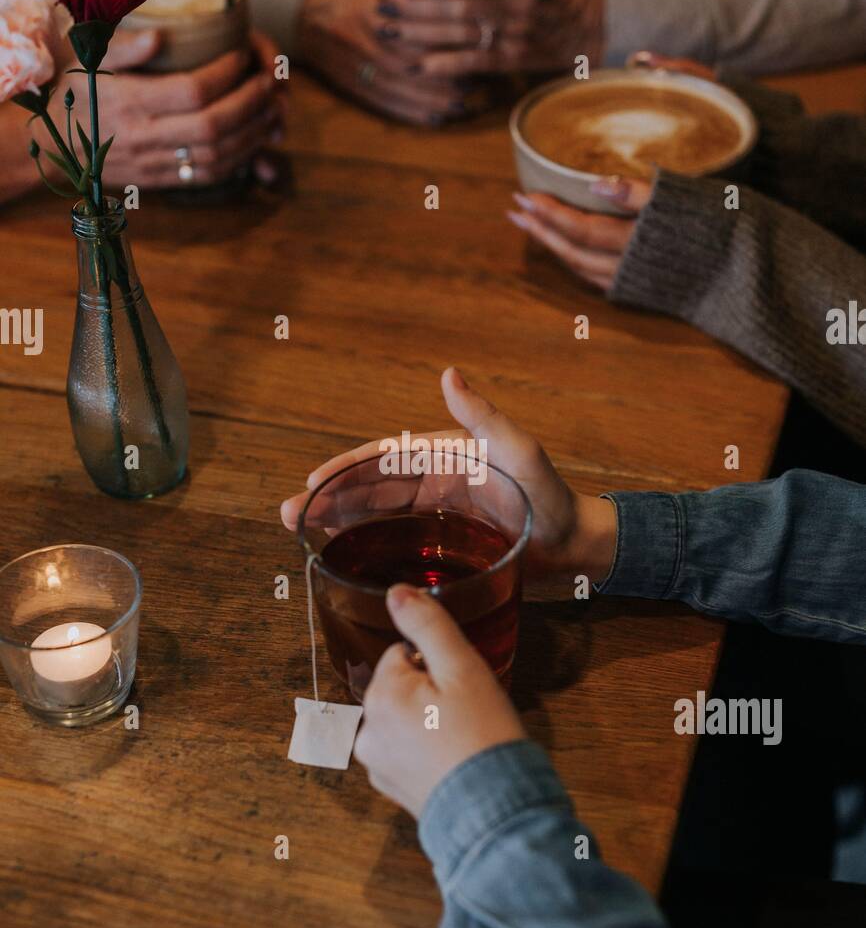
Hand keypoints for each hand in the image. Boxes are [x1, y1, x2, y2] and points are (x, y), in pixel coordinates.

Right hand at [50, 30, 283, 190]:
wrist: (56, 144)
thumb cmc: (77, 89)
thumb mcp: (88, 54)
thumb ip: (124, 42)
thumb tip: (161, 34)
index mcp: (128, 101)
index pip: (191, 90)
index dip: (226, 73)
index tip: (242, 53)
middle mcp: (143, 136)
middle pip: (213, 125)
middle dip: (250, 103)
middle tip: (269, 81)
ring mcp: (153, 162)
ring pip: (217, 155)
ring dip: (253, 132)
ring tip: (272, 108)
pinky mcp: (160, 181)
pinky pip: (209, 175)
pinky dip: (239, 158)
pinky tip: (254, 138)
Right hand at [281, 366, 617, 581]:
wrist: (576, 543)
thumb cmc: (551, 495)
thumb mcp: (519, 452)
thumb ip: (483, 417)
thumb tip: (448, 375)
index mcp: (444, 454)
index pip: (384, 458)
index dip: (346, 469)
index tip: (313, 482)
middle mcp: (433, 479)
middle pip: (370, 487)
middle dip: (328, 498)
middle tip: (289, 515)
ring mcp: (436, 512)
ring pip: (375, 513)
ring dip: (338, 520)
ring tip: (300, 532)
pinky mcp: (443, 541)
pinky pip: (395, 539)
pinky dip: (365, 542)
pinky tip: (341, 553)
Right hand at [296, 0, 482, 125]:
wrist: (305, 20)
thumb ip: (409, 0)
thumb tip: (454, 4)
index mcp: (369, 14)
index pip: (412, 32)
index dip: (443, 44)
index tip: (470, 50)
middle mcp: (362, 44)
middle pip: (410, 66)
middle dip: (444, 77)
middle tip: (474, 82)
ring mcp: (356, 70)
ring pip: (401, 90)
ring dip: (434, 100)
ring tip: (461, 104)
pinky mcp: (354, 89)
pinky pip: (387, 105)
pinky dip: (413, 114)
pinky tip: (437, 119)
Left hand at [358, 584, 525, 818]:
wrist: (495, 812)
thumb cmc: (483, 735)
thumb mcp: (463, 668)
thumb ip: (428, 625)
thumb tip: (397, 591)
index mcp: (380, 695)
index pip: (402, 655)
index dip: (437, 666)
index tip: (461, 688)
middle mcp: (367, 729)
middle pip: (400, 687)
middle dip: (430, 693)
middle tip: (466, 714)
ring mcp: (376, 763)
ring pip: (402, 718)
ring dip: (427, 721)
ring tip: (462, 739)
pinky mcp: (390, 787)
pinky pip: (405, 751)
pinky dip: (426, 751)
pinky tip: (453, 761)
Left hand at [376, 0, 604, 78]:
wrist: (589, 24)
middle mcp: (518, 6)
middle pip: (459, 10)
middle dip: (417, 9)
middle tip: (385, 5)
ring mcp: (514, 37)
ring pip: (460, 37)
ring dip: (420, 35)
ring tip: (389, 29)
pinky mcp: (511, 61)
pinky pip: (472, 65)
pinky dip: (443, 67)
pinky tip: (416, 66)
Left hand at [506, 54, 714, 287]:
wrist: (757, 274)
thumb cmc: (728, 227)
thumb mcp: (687, 200)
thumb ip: (639, 193)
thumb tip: (594, 185)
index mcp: (636, 242)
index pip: (579, 228)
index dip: (549, 213)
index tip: (522, 196)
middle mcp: (629, 268)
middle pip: (572, 251)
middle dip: (541, 230)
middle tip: (514, 210)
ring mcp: (635, 284)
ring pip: (581, 268)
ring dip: (553, 247)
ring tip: (533, 227)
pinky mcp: (645, 292)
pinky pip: (598, 279)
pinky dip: (576, 263)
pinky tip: (569, 251)